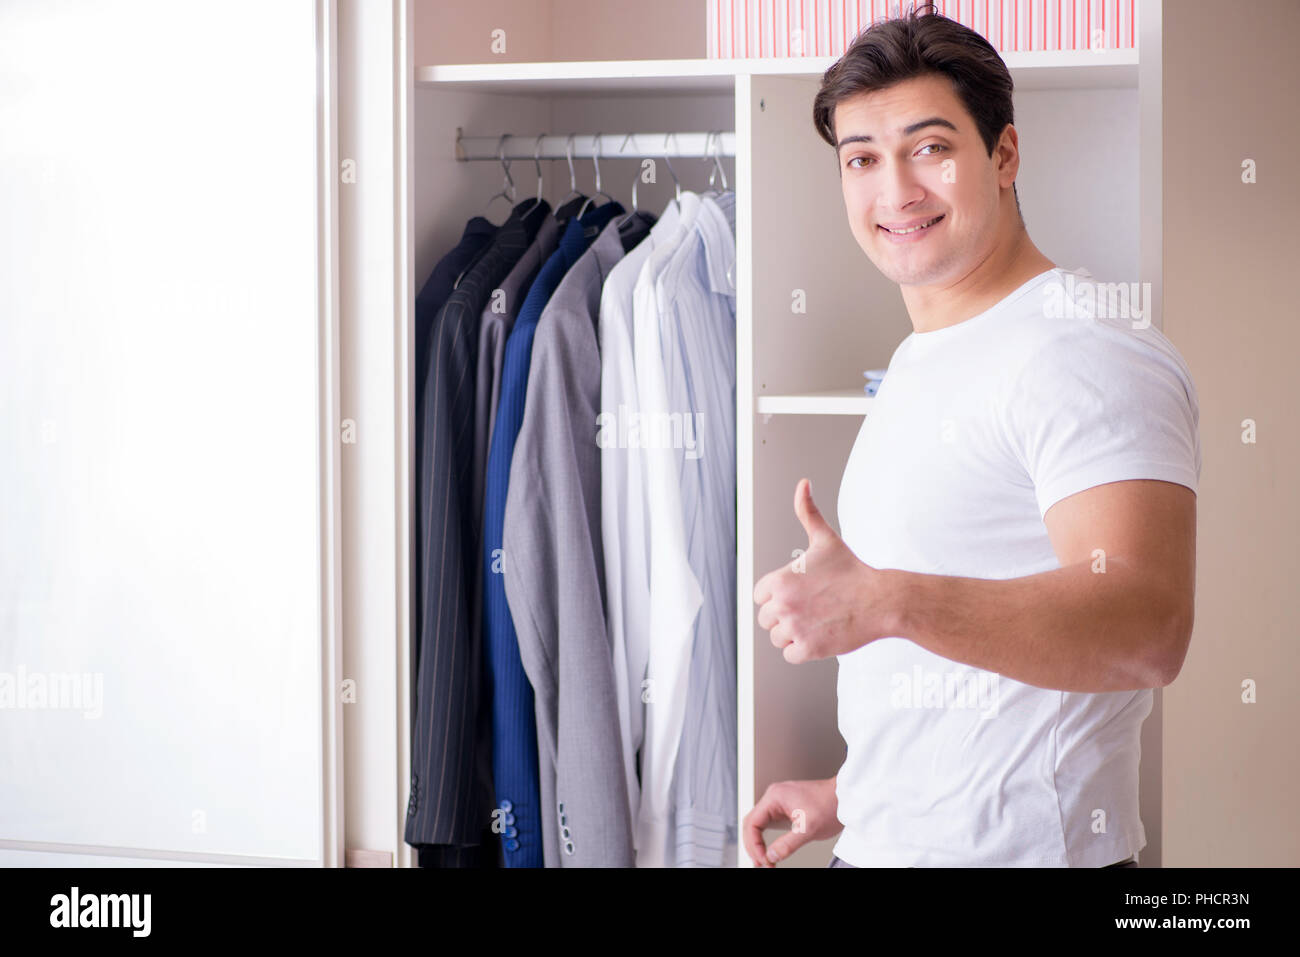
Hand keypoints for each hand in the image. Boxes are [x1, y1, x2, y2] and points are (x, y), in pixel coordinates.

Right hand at [743, 776, 842, 866]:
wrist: (846, 798)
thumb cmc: (830, 805)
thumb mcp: (809, 829)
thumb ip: (787, 844)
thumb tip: (771, 856)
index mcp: (775, 797)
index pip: (753, 822)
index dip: (754, 844)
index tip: (763, 859)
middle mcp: (774, 797)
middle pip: (752, 823)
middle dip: (753, 846)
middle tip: (761, 864)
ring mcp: (778, 802)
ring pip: (758, 824)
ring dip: (758, 843)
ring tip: (762, 861)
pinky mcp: (785, 808)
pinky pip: (768, 824)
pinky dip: (765, 839)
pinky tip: (768, 850)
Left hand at [753, 477, 897, 662]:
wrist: (882, 600)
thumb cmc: (852, 569)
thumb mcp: (825, 539)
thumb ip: (807, 512)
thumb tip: (803, 483)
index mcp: (778, 581)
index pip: (759, 597)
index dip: (777, 595)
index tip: (799, 592)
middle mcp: (782, 605)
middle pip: (766, 619)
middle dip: (785, 615)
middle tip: (812, 607)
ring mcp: (795, 628)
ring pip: (778, 638)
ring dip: (794, 633)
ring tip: (818, 620)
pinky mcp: (808, 649)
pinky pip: (790, 654)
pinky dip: (803, 649)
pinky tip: (821, 634)